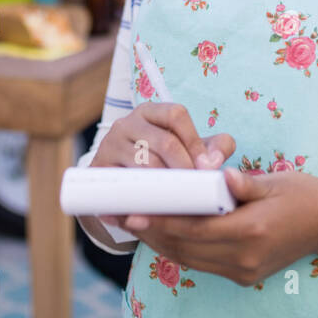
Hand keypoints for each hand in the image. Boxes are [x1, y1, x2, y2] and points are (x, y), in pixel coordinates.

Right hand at [89, 102, 234, 226]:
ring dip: (168, 183)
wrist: (127, 186)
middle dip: (185, 166)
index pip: (175, 115)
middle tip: (197, 188)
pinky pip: (124, 183)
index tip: (207, 168)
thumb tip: (214, 163)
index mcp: (151, 112)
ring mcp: (110, 144)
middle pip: (164, 141)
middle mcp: (127, 123)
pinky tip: (157, 206)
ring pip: (145, 163)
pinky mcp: (100, 169)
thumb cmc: (167, 162)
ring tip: (182, 198)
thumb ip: (216, 148)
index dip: (194, 141)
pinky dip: (143, 196)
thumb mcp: (192, 150)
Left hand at [121, 170, 317, 286]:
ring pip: (190, 260)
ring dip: (160, 243)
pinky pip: (203, 263)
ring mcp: (244, 270)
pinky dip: (180, 249)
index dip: (159, 222)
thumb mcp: (276, 181)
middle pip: (185, 248)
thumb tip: (224, 174)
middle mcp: (245, 257)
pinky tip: (163, 233)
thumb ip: (245, 182)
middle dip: (151, 233)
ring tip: (133, 224)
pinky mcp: (245, 275)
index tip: (132, 212)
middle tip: (120, 215)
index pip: (193, 229)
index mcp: (251, 230)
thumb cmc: (305, 194)